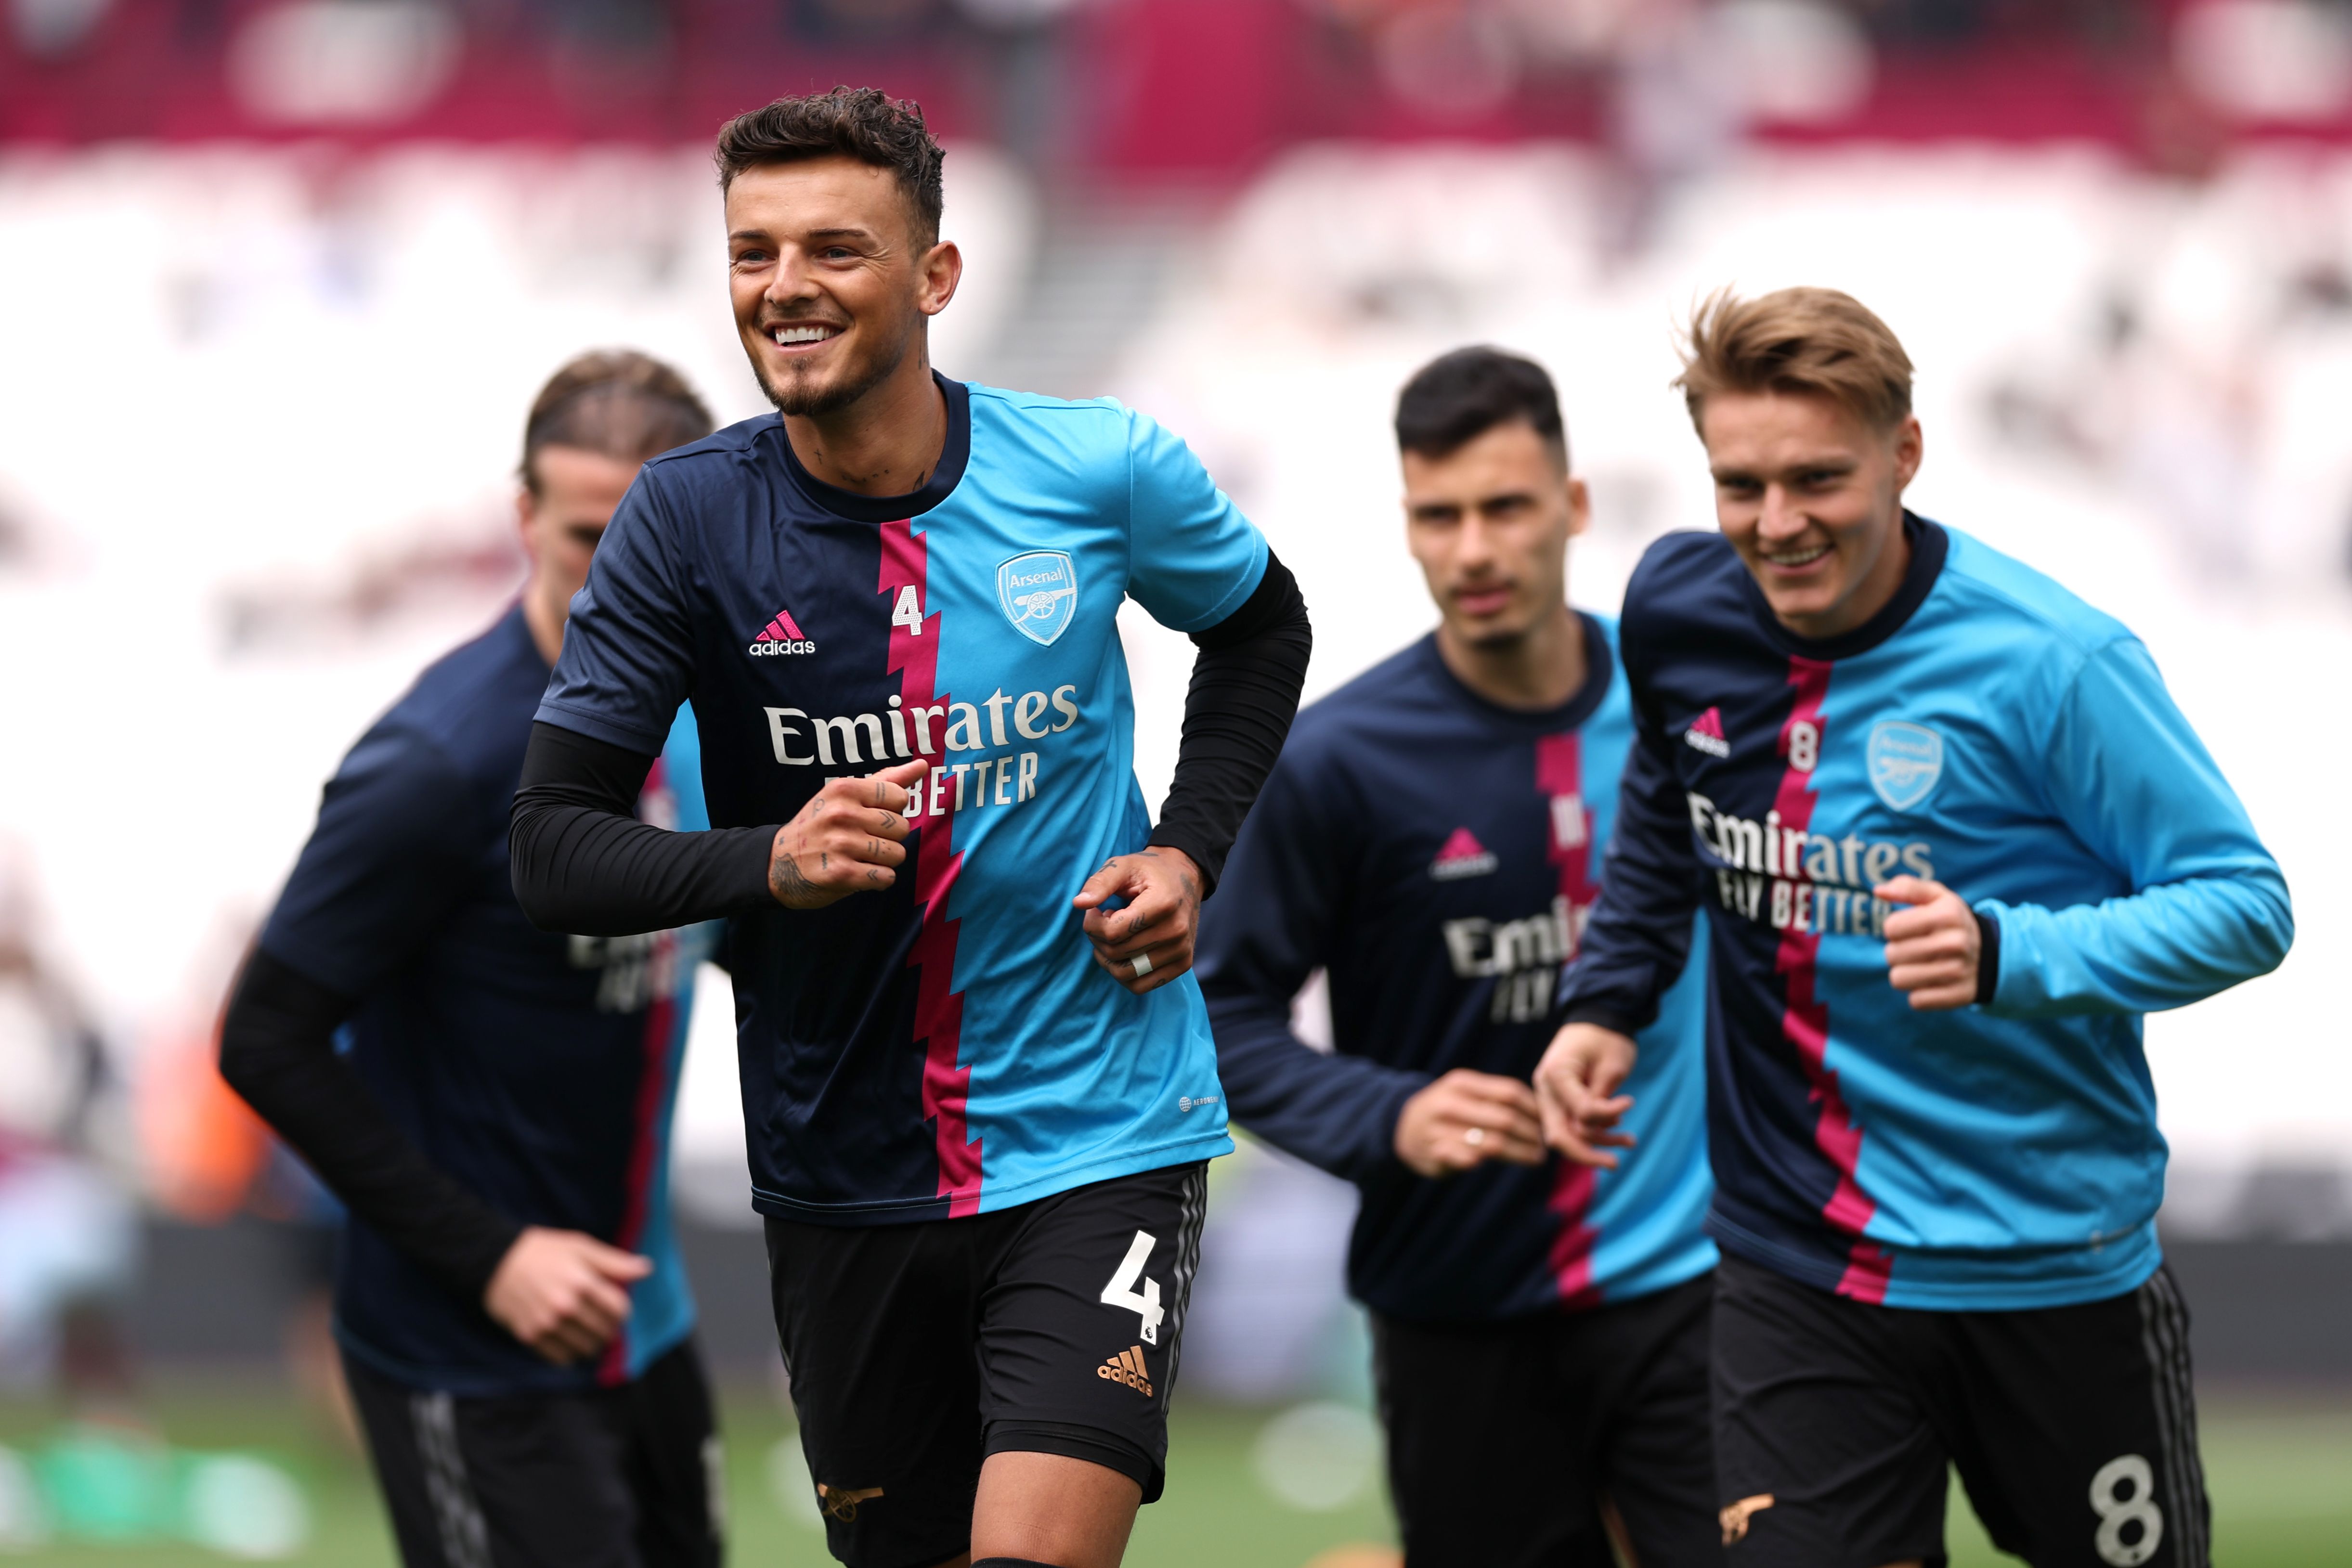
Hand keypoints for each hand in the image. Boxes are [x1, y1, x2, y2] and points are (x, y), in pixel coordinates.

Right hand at [483, 1227, 651, 1364]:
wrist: (495, 1262)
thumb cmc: (543, 1251)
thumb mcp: (580, 1247)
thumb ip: (614, 1262)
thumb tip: (647, 1269)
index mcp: (581, 1282)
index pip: (619, 1309)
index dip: (623, 1310)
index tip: (617, 1308)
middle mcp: (565, 1306)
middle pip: (605, 1331)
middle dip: (610, 1328)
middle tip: (604, 1322)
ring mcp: (547, 1324)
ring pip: (586, 1348)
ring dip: (593, 1343)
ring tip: (589, 1332)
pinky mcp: (530, 1336)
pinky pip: (562, 1358)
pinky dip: (571, 1354)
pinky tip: (570, 1340)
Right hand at [769, 761, 927, 908]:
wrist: (777, 863)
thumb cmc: (818, 825)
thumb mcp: (844, 796)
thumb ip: (886, 780)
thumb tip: (923, 764)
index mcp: (844, 789)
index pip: (899, 797)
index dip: (891, 811)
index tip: (871, 817)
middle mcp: (842, 814)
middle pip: (901, 827)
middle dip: (889, 838)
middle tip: (863, 840)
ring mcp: (841, 844)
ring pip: (897, 854)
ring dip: (884, 861)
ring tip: (861, 857)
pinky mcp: (841, 874)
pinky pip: (885, 877)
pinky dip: (878, 880)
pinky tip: (859, 873)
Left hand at [1072, 848, 1201, 994]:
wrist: (1185, 878)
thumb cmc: (1149, 871)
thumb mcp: (1123, 866)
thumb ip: (1100, 882)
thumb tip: (1078, 903)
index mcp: (1163, 904)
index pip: (1113, 932)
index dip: (1092, 924)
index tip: (1095, 910)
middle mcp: (1176, 931)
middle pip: (1117, 953)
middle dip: (1098, 938)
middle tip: (1104, 920)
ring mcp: (1181, 951)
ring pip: (1126, 974)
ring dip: (1108, 958)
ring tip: (1115, 935)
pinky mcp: (1182, 964)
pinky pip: (1141, 986)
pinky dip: (1123, 973)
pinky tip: (1124, 951)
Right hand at [1393, 1069, 1546, 1177]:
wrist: (1400, 1125)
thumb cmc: (1447, 1110)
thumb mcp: (1464, 1092)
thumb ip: (1495, 1098)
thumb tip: (1542, 1112)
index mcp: (1461, 1083)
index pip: (1510, 1093)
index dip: (1535, 1110)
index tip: (1548, 1123)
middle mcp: (1449, 1103)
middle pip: (1505, 1119)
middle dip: (1532, 1135)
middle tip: (1545, 1147)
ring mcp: (1440, 1129)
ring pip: (1492, 1143)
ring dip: (1520, 1153)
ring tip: (1535, 1158)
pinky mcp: (1433, 1154)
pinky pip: (1467, 1160)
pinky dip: (1483, 1162)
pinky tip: (1496, 1163)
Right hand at [1532, 1023, 1638, 1168]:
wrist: (1597, 1017)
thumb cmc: (1606, 1037)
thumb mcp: (1611, 1066)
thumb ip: (1599, 1100)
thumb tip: (1590, 1131)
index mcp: (1555, 1075)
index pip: (1578, 1112)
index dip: (1607, 1115)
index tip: (1630, 1102)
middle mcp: (1545, 1088)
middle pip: (1559, 1134)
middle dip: (1587, 1154)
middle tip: (1614, 1164)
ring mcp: (1549, 1095)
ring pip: (1567, 1133)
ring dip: (1597, 1142)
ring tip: (1629, 1141)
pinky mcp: (1558, 1100)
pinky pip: (1571, 1124)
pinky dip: (1593, 1131)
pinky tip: (1617, 1132)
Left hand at [1877, 875, 1979, 1009]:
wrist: (1992, 953)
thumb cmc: (1952, 922)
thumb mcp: (1937, 897)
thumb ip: (1907, 888)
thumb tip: (1878, 891)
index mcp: (1947, 915)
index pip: (1891, 927)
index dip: (1894, 929)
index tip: (1909, 929)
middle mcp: (1955, 943)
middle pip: (1891, 955)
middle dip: (1897, 951)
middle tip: (1916, 948)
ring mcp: (1958, 971)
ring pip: (1899, 980)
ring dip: (1904, 973)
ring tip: (1921, 965)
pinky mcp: (1959, 996)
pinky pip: (1916, 1001)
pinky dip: (1919, 993)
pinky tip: (1933, 981)